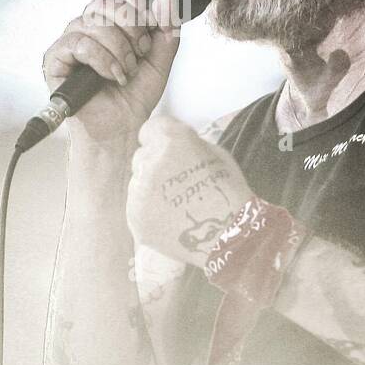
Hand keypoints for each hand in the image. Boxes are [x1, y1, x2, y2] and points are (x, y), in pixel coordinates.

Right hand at [41, 0, 182, 145]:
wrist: (121, 129)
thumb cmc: (135, 95)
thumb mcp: (160, 59)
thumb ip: (167, 27)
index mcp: (110, 21)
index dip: (138, 5)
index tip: (152, 29)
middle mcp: (87, 25)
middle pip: (106, 2)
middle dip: (132, 28)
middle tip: (140, 54)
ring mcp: (69, 40)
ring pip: (93, 21)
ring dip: (119, 49)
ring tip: (126, 72)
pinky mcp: (55, 58)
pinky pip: (78, 42)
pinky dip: (102, 59)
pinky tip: (113, 76)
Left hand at [127, 116, 254, 267]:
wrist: (228, 235)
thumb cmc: (228, 192)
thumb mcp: (215, 153)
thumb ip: (187, 143)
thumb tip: (173, 143)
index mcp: (170, 141)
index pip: (150, 129)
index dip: (160, 138)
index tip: (167, 149)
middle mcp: (149, 163)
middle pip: (142, 156)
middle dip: (155, 164)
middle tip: (176, 180)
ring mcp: (138, 192)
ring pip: (138, 183)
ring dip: (151, 189)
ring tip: (176, 205)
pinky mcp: (135, 218)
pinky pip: (137, 207)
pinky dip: (149, 211)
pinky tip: (171, 220)